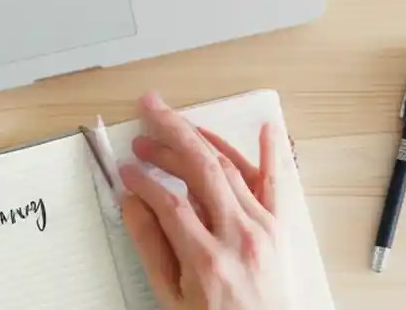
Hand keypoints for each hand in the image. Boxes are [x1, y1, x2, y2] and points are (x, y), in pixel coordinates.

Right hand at [118, 92, 292, 309]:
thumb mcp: (171, 297)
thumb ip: (151, 247)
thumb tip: (132, 203)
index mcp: (208, 261)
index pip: (169, 202)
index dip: (144, 180)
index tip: (125, 169)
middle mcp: (241, 238)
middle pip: (202, 170)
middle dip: (171, 134)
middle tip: (147, 113)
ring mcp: (264, 230)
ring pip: (231, 168)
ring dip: (199, 141)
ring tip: (173, 126)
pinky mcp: (279, 229)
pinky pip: (277, 184)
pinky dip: (273, 154)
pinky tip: (267, 128)